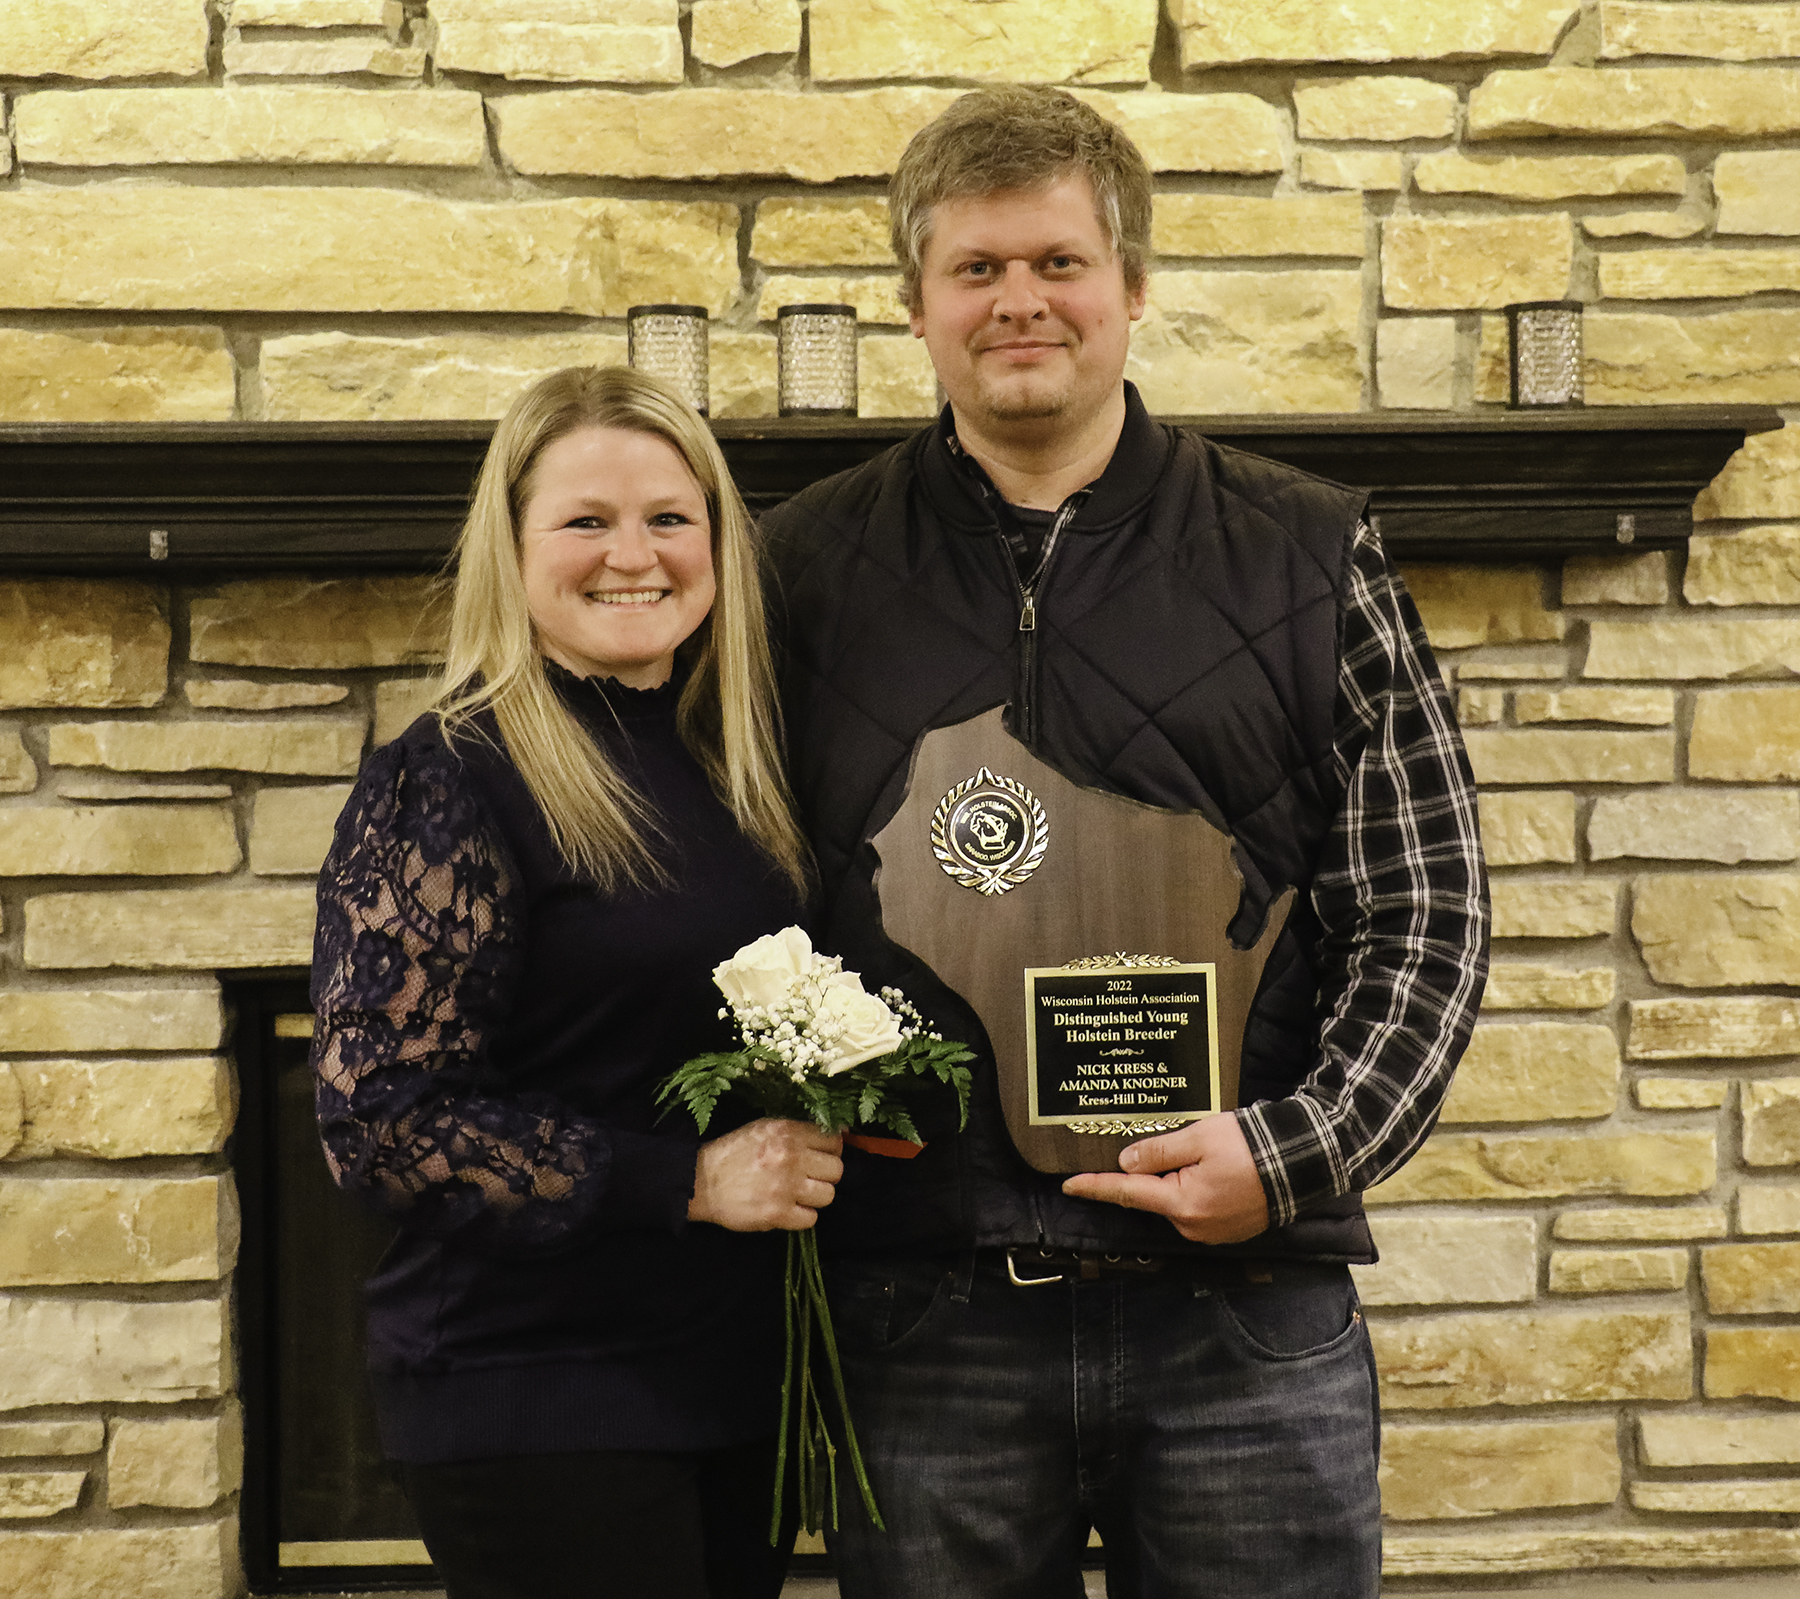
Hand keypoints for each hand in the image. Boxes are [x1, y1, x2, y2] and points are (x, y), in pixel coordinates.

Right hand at [688, 1118, 843, 1232]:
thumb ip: (798, 1131)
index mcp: (788, 1132)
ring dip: (815, 1197)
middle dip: (825, 1175)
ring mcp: (786, 1187)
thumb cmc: (733, 1153)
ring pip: (828, 1195)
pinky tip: (788, 1209)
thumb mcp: (764, 1128)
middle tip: (809, 1178)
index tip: (821, 1157)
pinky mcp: (778, 1214)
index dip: (830, 1151)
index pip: (833, 1141)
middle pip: (836, 1170)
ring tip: (797, 1194)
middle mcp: (791, 1157)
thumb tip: (839, 1133)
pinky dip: (802, 1216)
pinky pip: (811, 1219)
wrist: (700, 1182)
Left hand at [1060, 1113, 1270, 1244]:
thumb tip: (1126, 1162)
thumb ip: (1158, 1151)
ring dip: (1176, 1179)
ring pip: (1176, 1202)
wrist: (1302, 1165)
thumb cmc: (1250, 1147)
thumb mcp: (1199, 1138)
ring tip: (1206, 1153)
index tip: (1068, 1185)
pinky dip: (1194, 1189)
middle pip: (1154, 1196)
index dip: (1096, 1187)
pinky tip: (1214, 1169)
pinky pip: (1197, 1208)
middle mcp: (1194, 1227)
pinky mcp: (1228, 1230)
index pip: (1128, 1193)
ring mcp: (1213, 1233)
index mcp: (1183, 1205)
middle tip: (1178, 1144)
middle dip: (1152, 1172)